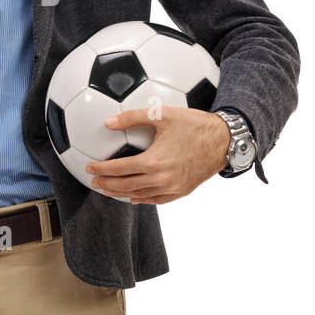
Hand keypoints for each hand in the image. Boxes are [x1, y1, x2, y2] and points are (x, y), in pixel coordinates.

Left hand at [84, 106, 230, 204]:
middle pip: (126, 186)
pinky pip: (157, 200)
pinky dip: (143, 199)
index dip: (102, 169)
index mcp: (154, 161)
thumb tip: (108, 122)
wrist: (224, 141)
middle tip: (94, 181)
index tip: (90, 168)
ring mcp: (173, 188)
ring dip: (121, 193)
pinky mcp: (182, 191)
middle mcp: (162, 179)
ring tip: (108, 189)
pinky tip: (134, 197)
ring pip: (140, 195)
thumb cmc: (194, 125)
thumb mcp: (163, 115)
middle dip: (107, 184)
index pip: (120, 169)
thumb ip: (132, 118)